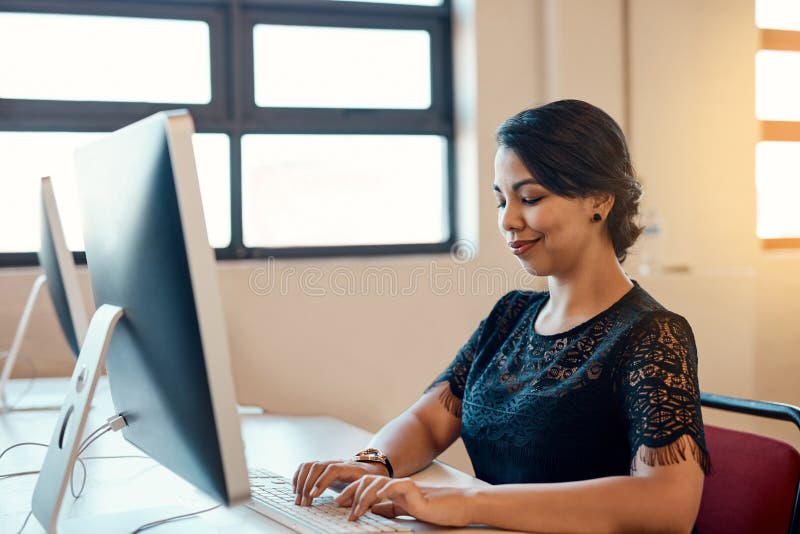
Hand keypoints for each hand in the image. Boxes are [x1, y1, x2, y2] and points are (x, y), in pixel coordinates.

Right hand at [292, 460, 388, 505]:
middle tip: (304, 503)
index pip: (332, 470)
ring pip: (309, 466)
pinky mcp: (321, 466)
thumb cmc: (367, 480)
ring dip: (300, 482)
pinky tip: (296, 489)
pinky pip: (305, 467)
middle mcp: (335, 462)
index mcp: (349, 468)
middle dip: (307, 486)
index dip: (321, 482)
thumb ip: (356, 495)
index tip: (313, 495)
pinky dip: (298, 477)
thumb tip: (340, 503)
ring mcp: (327, 463)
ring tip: (298, 498)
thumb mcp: (366, 488)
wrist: (369, 468)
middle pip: (317, 467)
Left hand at [334, 475, 472, 526]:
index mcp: (393, 490)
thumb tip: (374, 511)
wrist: (460, 505)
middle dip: (350, 492)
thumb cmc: (438, 509)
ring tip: (354, 511)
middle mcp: (397, 485)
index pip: (367, 487)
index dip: (351, 493)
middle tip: (338, 504)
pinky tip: (377, 498)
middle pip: (367, 481)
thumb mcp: (408, 510)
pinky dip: (385, 491)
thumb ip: (391, 509)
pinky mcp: (416, 491)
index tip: (338, 503)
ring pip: (377, 484)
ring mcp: (406, 487)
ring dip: (362, 497)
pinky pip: (397, 486)